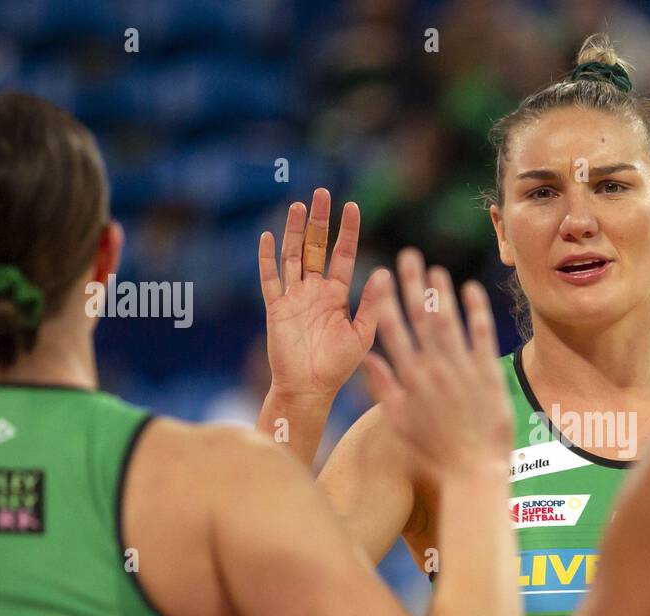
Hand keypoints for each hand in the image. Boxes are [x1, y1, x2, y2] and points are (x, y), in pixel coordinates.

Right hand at [258, 188, 375, 400]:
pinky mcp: (275, 307)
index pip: (343, 254)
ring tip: (300, 206)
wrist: (309, 389)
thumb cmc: (338, 366)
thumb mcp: (362, 334)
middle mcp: (315, 291)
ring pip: (293, 256)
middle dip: (320, 221)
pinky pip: (270, 279)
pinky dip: (267, 259)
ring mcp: (294, 297)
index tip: (352, 207)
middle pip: (316, 247)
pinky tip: (267, 237)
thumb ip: (371, 304)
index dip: (347, 231)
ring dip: (295, 232)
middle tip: (323, 194)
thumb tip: (382, 272)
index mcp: (337, 295)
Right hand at [363, 250, 511, 477]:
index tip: (381, 276)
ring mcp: (461, 371)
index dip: (386, 302)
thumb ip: (383, 388)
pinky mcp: (487, 375)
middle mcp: (432, 371)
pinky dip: (475, 312)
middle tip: (408, 257)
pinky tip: (470, 289)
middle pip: (420, 319)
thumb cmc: (435, 450)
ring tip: (435, 268)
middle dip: (412, 286)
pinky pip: (481, 337)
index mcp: (409, 380)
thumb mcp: (400, 422)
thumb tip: (368, 358)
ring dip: (441, 293)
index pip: (393, 332)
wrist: (473, 469)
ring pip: (448, 323)